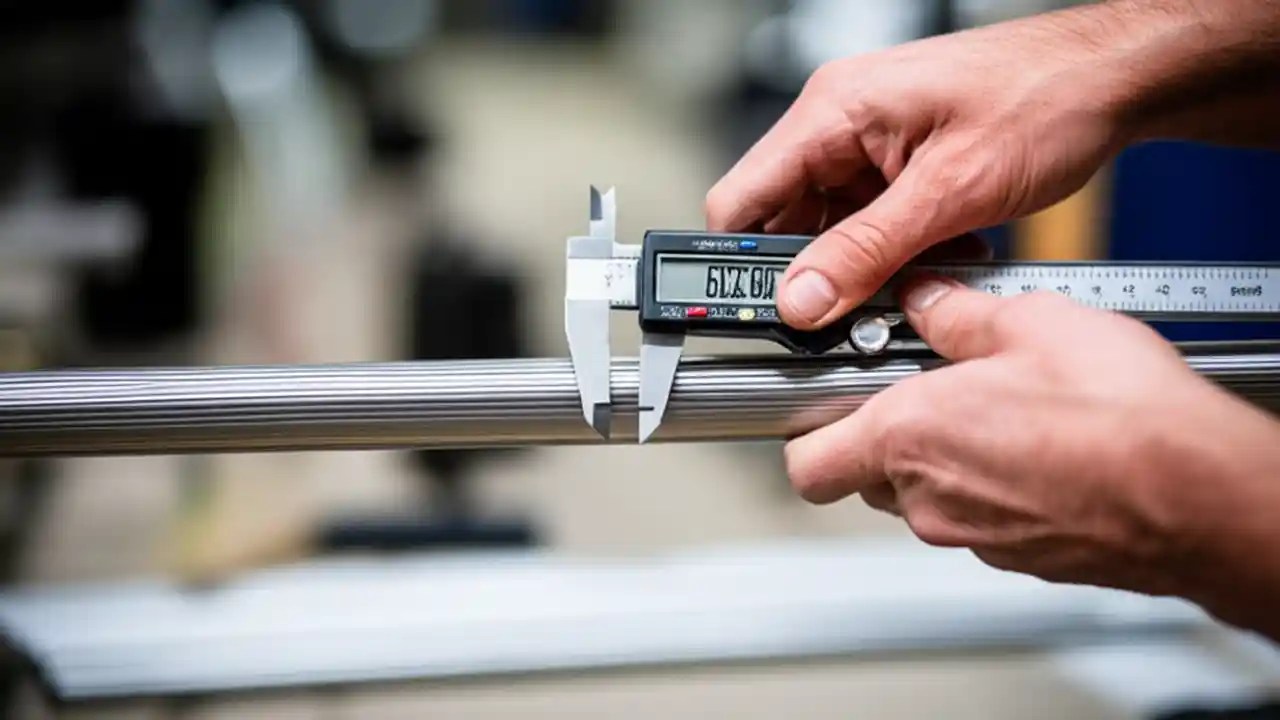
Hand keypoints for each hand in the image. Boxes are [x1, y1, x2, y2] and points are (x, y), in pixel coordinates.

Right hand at [706, 7, 1135, 328]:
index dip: (742, 266)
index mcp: (831, 113)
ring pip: (830, 229)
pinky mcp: (898, 161)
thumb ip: (867, 252)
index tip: (761, 315)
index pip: (741, 201)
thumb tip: (803, 299)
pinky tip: (941, 255)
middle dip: (818, 273)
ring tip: (918, 275)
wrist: (1114, 76)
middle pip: (783, 222)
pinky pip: (870, 220)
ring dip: (865, 265)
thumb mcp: (950, 191)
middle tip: (851, 313)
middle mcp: (838, 123)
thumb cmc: (1046, 96)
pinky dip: (896, 251)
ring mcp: (868, 143)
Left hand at [784, 277, 1279, 599]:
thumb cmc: (1122, 418)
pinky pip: (976, 513)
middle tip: (928, 382)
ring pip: (922, 493)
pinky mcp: (1019, 555)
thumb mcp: (1031, 322)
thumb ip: (957, 313)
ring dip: (941, 454)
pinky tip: (1036, 442)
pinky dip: (987, 481)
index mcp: (906, 438)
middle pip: (864, 474)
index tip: (825, 397)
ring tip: (995, 404)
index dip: (806, 431)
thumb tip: (928, 299)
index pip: (806, 462)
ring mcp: (972, 535)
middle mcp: (928, 500)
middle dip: (883, 429)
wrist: (1200, 495)